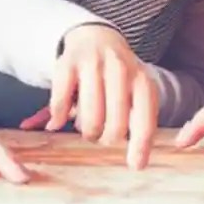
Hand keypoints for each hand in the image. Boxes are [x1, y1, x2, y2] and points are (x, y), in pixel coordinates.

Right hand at [30, 24, 156, 169]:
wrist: (95, 36)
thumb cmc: (118, 76)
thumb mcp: (136, 92)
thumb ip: (137, 122)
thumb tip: (137, 164)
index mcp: (142, 80)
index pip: (144, 121)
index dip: (140, 147)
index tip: (135, 166)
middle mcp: (120, 69)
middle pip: (115, 125)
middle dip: (106, 138)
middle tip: (101, 135)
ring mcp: (93, 64)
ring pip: (90, 118)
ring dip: (86, 130)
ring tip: (85, 126)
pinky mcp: (68, 63)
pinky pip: (61, 102)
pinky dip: (59, 117)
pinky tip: (59, 121)